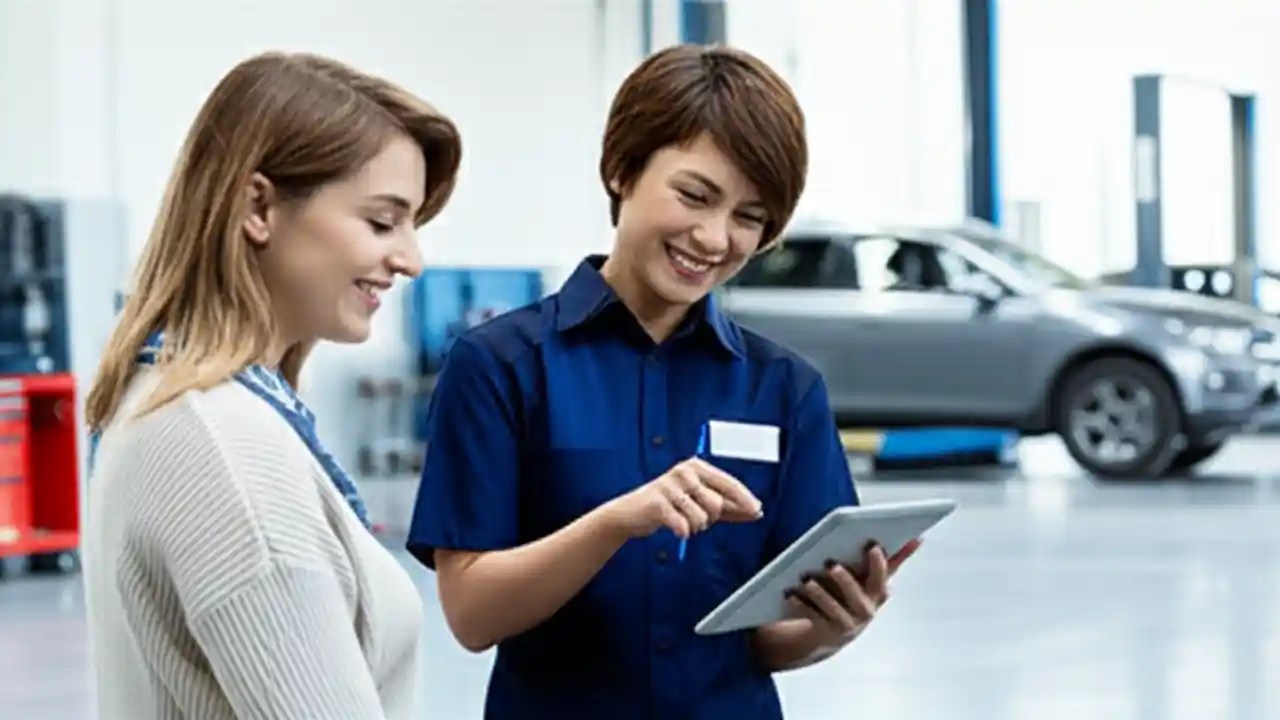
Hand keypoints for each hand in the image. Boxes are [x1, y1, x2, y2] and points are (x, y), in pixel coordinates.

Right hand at [600, 458, 763, 539]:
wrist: (631, 514)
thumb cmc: (670, 506)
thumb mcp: (700, 503)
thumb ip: (727, 507)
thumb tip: (755, 512)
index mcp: (696, 467)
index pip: (728, 483)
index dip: (745, 498)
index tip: (758, 511)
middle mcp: (684, 472)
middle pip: (717, 503)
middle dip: (711, 519)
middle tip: (696, 519)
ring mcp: (669, 485)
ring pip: (702, 517)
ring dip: (695, 526)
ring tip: (683, 522)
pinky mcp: (658, 502)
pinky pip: (684, 526)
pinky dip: (683, 532)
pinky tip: (676, 529)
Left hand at [783, 539, 921, 648]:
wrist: (829, 634)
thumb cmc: (852, 596)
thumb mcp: (868, 579)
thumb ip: (890, 559)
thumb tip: (917, 538)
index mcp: (876, 595)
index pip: (881, 578)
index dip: (878, 564)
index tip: (872, 546)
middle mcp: (864, 613)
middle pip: (857, 597)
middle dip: (845, 580)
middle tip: (831, 564)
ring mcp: (844, 625)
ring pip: (833, 610)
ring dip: (820, 594)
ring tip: (807, 579)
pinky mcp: (823, 632)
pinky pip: (811, 619)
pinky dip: (800, 605)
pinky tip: (790, 593)